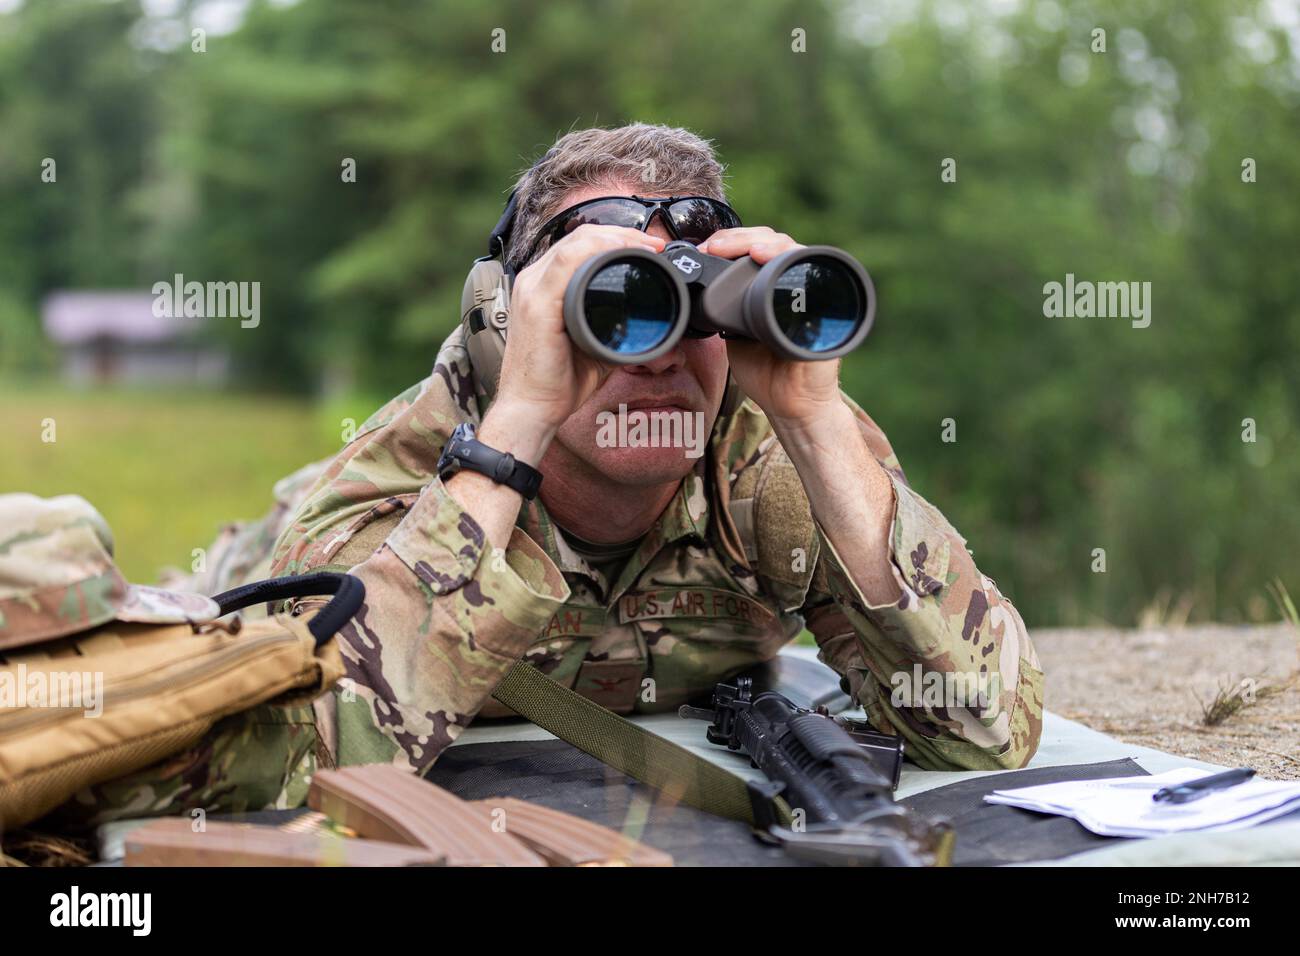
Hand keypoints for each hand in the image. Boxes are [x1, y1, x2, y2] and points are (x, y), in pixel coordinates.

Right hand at [495, 224, 665, 436]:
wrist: (532, 409)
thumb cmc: (557, 381)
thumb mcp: (591, 344)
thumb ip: (610, 326)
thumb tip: (643, 322)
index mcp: (543, 286)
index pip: (579, 244)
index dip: (615, 237)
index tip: (649, 247)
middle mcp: (532, 281)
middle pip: (579, 236)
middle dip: (622, 233)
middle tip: (654, 244)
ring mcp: (532, 290)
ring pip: (575, 242)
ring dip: (616, 238)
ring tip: (646, 247)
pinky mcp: (537, 305)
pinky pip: (567, 263)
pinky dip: (597, 251)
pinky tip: (621, 253)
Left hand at [699, 226, 844, 427]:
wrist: (790, 405)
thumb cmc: (766, 373)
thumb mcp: (734, 336)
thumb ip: (724, 313)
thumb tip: (695, 294)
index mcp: (768, 288)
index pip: (753, 249)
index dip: (732, 242)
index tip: (707, 249)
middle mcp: (791, 284)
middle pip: (771, 242)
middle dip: (742, 238)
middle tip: (717, 246)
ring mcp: (809, 291)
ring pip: (790, 248)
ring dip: (766, 242)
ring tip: (746, 249)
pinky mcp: (824, 303)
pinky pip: (812, 271)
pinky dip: (790, 256)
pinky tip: (767, 257)